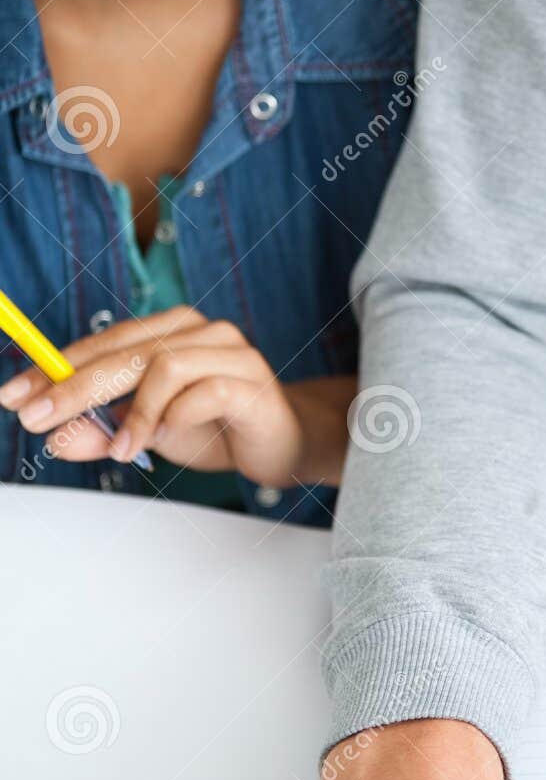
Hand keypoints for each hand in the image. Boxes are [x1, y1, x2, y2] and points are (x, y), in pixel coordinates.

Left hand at [0, 305, 355, 487]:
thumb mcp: (147, 435)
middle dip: (74, 386)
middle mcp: (199, 330)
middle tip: (38, 418)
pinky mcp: (253, 381)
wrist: (284, 443)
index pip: (102, 343)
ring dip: (132, 412)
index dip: (55, 369)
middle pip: (127, 350)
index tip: (14, 396)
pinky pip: (205, 391)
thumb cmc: (216, 428)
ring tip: (118, 450)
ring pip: (164, 364)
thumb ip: (104, 433)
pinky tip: (163, 441)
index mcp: (169, 330)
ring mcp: (230, 351)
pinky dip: (174, 418)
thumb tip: (57, 437)